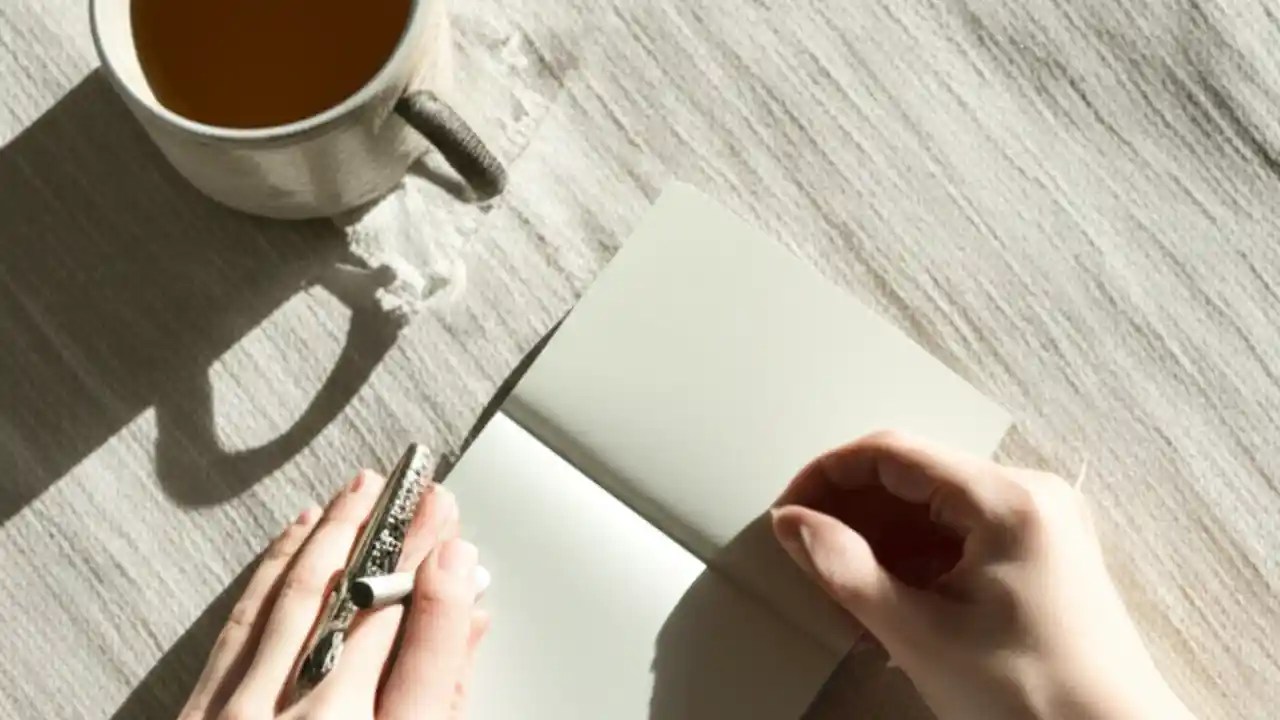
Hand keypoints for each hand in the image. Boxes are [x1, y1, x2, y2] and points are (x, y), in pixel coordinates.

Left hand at [180, 471, 487, 719]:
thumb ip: (442, 696)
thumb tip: (465, 625)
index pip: (423, 648)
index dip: (444, 585)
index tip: (460, 541)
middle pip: (364, 610)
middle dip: (398, 539)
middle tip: (423, 492)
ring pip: (298, 597)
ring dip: (335, 532)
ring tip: (363, 490)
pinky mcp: (198, 718)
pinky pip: (243, 618)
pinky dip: (276, 567)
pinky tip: (299, 535)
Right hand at [772, 431, 1193, 719]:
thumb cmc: (1033, 699)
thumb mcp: (920, 634)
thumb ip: (845, 570)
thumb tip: (794, 525)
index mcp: (1007, 501)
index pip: (892, 453)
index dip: (827, 477)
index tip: (787, 514)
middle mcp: (1028, 495)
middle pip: (912, 476)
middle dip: (851, 512)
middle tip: (805, 553)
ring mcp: (1037, 522)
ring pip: (932, 508)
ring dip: (879, 539)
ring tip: (840, 586)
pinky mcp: (1037, 552)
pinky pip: (958, 535)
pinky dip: (914, 558)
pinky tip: (884, 596)